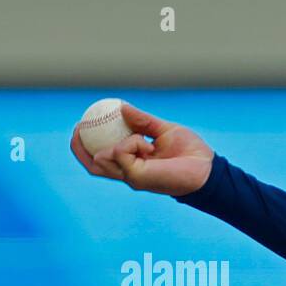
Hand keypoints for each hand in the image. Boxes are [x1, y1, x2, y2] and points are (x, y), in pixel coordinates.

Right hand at [70, 101, 213, 196]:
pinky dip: (130, 143)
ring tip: (138, 137)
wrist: (207, 169)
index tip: (80, 124)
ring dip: (117, 142)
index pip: (100, 157)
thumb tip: (122, 107)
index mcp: (133, 162)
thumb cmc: (190, 153)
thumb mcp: (163, 130)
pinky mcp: (137, 177)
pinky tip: (147, 144)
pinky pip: (121, 153)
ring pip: (102, 159)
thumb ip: (143, 121)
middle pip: (93, 165)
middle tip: (78, 127)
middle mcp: (129, 171)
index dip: (84, 143)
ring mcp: (131, 176)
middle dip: (78, 147)